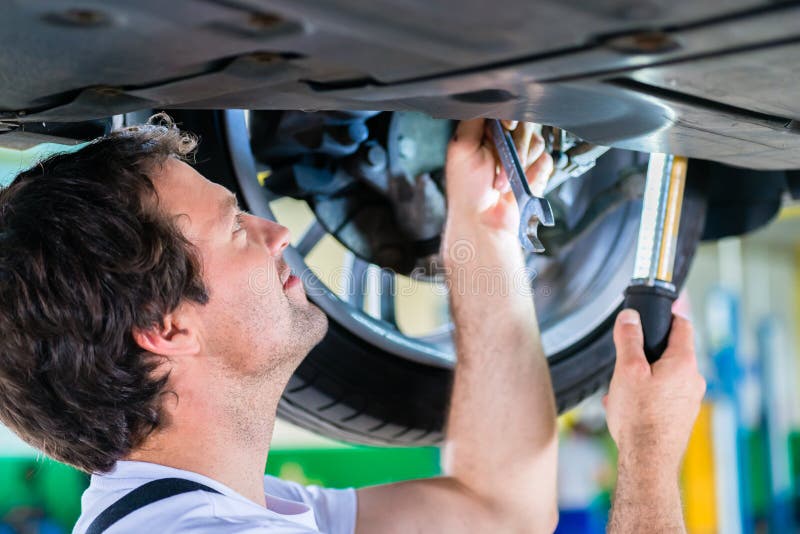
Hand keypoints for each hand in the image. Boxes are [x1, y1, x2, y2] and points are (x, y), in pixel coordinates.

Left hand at [444, 119, 552, 234]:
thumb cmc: (467, 190)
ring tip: (502, 183)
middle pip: (525, 124)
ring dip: (520, 163)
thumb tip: (483, 99)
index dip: (509, 118)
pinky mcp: (535, 171)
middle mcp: (504, 142)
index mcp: (484, 133)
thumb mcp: (461, 147)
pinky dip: (533, 174)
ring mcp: (521, 157)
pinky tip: (518, 185)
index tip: (507, 127)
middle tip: (497, 164)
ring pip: (537, 141)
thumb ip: (472, 119)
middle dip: (514, 145)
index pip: (506, 111)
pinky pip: (545, 160)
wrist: (484, 222)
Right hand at [604, 309, 705, 470]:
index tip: (656, 312)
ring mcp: (689, 400)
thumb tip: (631, 317)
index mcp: (683, 363)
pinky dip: (647, 395)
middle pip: (671, 352)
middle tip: (626, 359)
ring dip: (644, 376)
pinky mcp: (681, 417)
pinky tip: (627, 407)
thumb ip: (629, 339)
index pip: (683, 325)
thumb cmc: (639, 418)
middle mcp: (692, 380)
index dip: (668, 315)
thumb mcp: (627, 370)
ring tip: (623, 390)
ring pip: (665, 376)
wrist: (648, 460)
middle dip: (647, 352)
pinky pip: (664, 396)